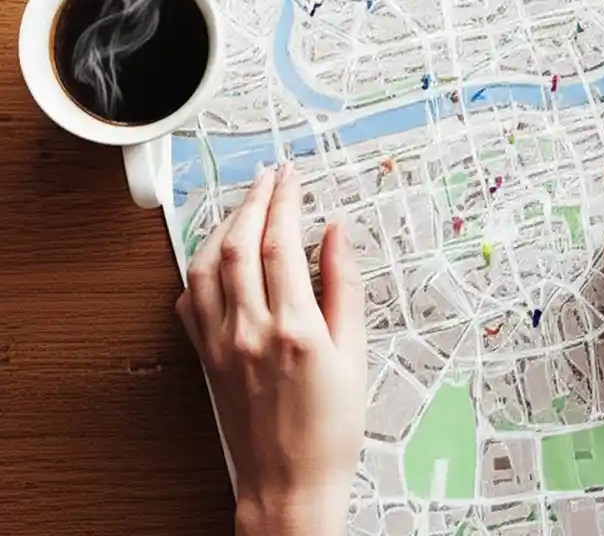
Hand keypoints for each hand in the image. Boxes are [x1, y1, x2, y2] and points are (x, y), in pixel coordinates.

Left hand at [175, 164, 365, 535]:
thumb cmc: (332, 429)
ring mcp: (221, 344)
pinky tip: (216, 258)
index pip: (281, 243)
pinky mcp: (206, 358)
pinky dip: (200, 267)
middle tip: (271, 177)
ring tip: (244, 206)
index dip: (285, 201)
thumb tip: (337, 234)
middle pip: (239, 244)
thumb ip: (344, 286)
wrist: (290, 483)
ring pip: (206, 265)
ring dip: (222, 226)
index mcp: (295, 328)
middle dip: (254, 200)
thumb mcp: (355, 354)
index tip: (293, 178)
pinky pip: (190, 300)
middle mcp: (250, 330)